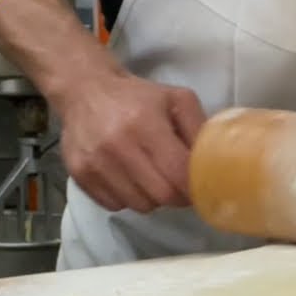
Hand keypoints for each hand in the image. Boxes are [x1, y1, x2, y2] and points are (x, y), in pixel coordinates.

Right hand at [54, 71, 206, 213]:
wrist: (84, 90)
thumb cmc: (137, 97)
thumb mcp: (177, 99)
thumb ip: (199, 129)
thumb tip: (216, 162)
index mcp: (145, 124)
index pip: (178, 174)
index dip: (194, 187)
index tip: (200, 186)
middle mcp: (117, 146)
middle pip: (161, 195)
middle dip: (177, 196)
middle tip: (179, 186)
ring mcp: (95, 163)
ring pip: (139, 205)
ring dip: (153, 198)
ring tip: (153, 178)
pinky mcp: (79, 175)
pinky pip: (115, 205)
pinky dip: (128, 198)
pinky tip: (129, 178)